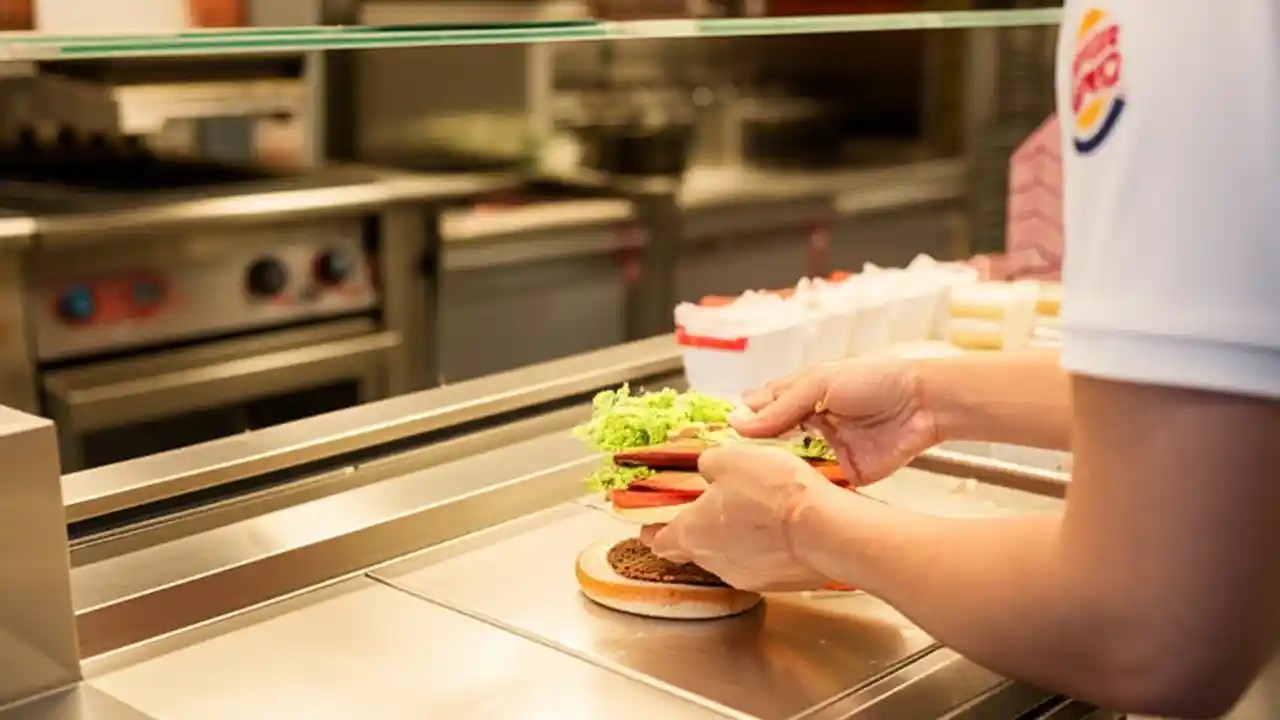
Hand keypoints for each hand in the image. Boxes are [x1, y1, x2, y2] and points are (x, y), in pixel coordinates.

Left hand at [641, 444, 838, 591]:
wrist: (825, 530)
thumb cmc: (773, 492)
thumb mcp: (730, 458)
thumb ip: (709, 463)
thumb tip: (707, 469)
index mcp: (692, 533)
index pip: (658, 540)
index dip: (653, 530)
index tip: (651, 523)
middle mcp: (713, 561)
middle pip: (693, 549)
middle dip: (695, 531)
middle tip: (705, 510)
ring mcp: (746, 576)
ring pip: (727, 556)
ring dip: (732, 538)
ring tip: (751, 513)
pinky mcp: (776, 582)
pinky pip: (760, 562)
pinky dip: (761, 548)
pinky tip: (777, 528)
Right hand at [735, 358, 938, 485]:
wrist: (923, 405)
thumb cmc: (874, 380)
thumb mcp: (820, 384)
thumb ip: (781, 406)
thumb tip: (739, 423)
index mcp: (800, 396)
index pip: (760, 409)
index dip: (739, 422)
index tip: (712, 438)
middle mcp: (807, 425)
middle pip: (770, 442)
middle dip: (750, 453)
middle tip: (724, 467)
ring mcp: (824, 451)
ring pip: (789, 466)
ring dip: (773, 473)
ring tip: (746, 483)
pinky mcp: (843, 474)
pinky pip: (816, 485)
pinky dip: (801, 489)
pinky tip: (781, 496)